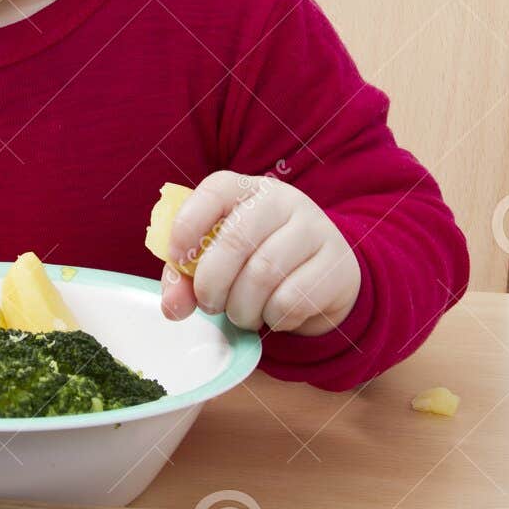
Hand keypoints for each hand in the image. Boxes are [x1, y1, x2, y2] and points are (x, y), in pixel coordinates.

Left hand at [159, 171, 360, 336]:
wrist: (324, 278)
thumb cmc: (259, 263)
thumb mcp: (220, 261)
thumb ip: (188, 278)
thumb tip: (173, 307)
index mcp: (246, 190)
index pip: (215, 190)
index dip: (188, 224)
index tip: (177, 256)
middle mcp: (283, 200)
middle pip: (236, 240)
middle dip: (211, 284)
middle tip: (210, 304)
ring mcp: (314, 229)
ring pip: (263, 274)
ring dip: (241, 308)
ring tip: (241, 314)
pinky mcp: (335, 265)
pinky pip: (291, 300)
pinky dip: (273, 318)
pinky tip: (273, 315)